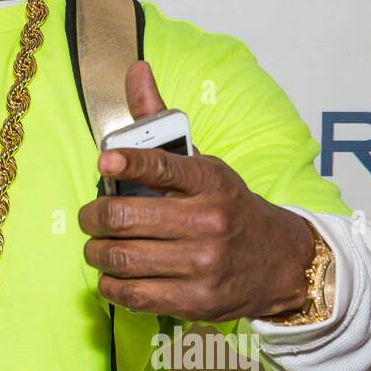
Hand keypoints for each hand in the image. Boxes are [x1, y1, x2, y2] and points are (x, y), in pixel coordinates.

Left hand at [78, 60, 315, 322]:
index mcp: (208, 180)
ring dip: (97, 253)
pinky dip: (111, 285)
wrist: (281, 262)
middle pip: (126, 219)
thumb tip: (136, 70)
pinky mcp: (196, 300)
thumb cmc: (229, 207)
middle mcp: (207, 221)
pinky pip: (134, 295)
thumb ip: (159, 124)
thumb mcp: (204, 163)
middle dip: (93, 219)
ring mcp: (202, 264)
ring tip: (97, 247)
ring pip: (122, 258)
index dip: (128, 163)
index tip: (104, 163)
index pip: (162, 166)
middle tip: (90, 218)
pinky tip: (112, 275)